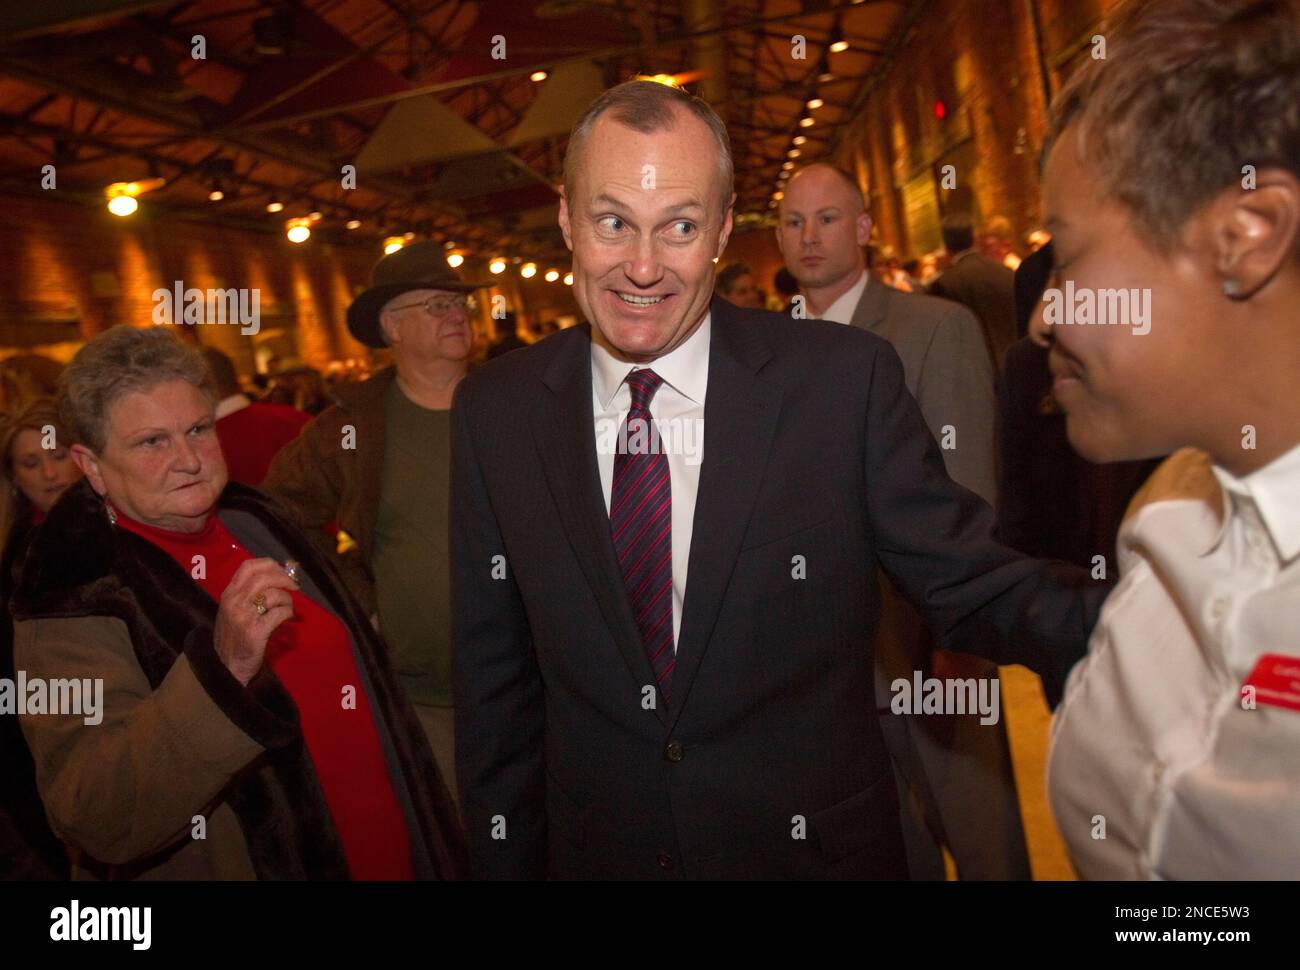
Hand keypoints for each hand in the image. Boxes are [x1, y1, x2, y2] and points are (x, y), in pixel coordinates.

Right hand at [213, 558, 298, 685]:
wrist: (227, 666)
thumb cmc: (233, 637)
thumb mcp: (233, 610)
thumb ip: (248, 593)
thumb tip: (278, 575)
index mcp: (229, 594)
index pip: (248, 566)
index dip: (269, 564)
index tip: (282, 570)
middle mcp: (234, 602)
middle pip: (265, 577)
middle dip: (285, 579)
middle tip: (294, 586)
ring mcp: (244, 616)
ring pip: (275, 594)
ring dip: (287, 600)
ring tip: (286, 608)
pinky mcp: (256, 631)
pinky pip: (281, 613)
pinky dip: (288, 614)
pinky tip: (285, 619)